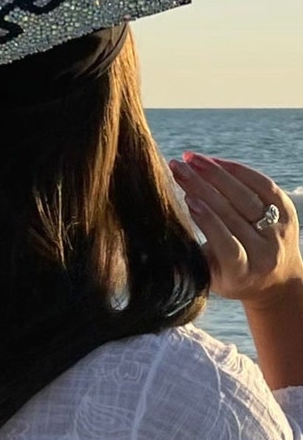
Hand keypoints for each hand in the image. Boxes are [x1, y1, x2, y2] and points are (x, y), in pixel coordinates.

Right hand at [169, 152, 302, 301]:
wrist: (276, 280)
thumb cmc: (230, 277)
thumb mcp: (207, 277)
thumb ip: (186, 264)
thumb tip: (151, 252)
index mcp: (243, 273)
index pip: (228, 245)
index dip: (209, 222)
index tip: (187, 200)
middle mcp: (266, 252)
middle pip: (234, 214)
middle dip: (202, 187)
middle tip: (177, 168)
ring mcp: (280, 231)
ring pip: (247, 196)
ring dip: (216, 174)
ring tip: (190, 159)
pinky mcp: (288, 212)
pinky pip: (263, 185)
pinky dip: (238, 171)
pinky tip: (214, 161)